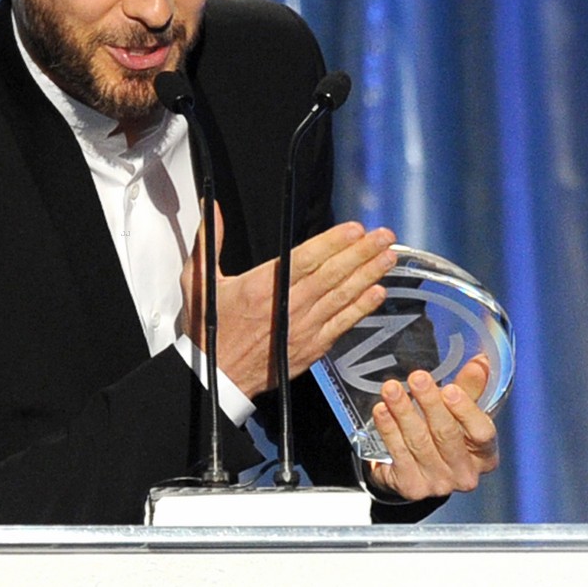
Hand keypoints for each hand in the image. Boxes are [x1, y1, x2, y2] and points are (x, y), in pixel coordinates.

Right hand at [181, 209, 397, 397]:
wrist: (217, 376)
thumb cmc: (209, 329)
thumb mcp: (199, 281)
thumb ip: (209, 242)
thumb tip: (211, 209)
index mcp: (261, 287)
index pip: (306, 258)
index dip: (333, 243)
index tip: (355, 229)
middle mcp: (287, 306)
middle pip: (332, 274)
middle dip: (362, 253)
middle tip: (384, 236)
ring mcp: (303, 328)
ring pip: (342, 296)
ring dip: (368, 275)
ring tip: (389, 257)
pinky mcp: (311, 347)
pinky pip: (342, 324)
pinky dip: (361, 308)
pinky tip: (377, 293)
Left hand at [366, 355, 499, 499]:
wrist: (414, 470)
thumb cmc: (443, 436)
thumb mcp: (459, 412)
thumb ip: (470, 388)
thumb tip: (479, 362)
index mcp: (485, 455)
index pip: (482, 433)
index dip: (465, 410)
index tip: (449, 388)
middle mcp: (464, 473)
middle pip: (447, 435)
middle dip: (430, 403)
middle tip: (416, 378)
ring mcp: (438, 484)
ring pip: (419, 442)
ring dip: (403, 412)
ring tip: (391, 389)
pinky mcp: (411, 487)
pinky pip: (397, 453)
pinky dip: (388, 430)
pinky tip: (381, 411)